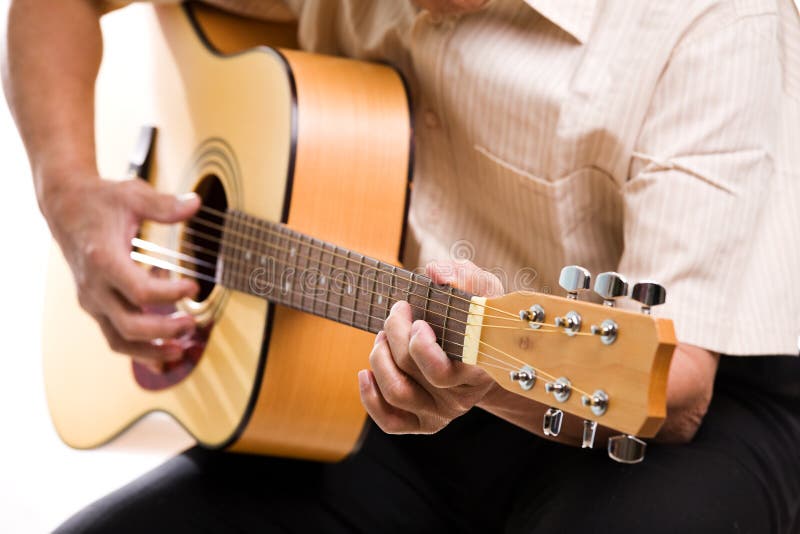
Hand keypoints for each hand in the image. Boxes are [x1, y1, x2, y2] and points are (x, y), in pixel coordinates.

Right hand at [42, 176, 199, 364]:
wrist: (65, 207)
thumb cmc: (101, 201)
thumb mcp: (133, 195)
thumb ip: (164, 205)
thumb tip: (196, 203)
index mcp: (103, 259)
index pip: (140, 291)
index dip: (170, 295)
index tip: (194, 286)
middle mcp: (94, 285)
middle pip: (130, 324)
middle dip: (164, 330)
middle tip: (192, 323)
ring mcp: (92, 299)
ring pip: (119, 339)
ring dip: (151, 351)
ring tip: (181, 349)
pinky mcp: (95, 305)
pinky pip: (115, 337)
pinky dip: (139, 350)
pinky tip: (164, 355)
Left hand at [358, 260, 503, 433]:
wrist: (485, 353)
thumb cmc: (480, 318)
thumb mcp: (482, 291)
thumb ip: (464, 277)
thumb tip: (435, 272)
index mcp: (480, 369)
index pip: (443, 372)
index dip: (421, 347)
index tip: (418, 321)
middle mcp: (461, 397)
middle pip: (412, 370)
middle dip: (394, 333)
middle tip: (398, 311)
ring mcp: (441, 413)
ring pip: (397, 392)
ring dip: (380, 358)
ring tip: (383, 335)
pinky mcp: (423, 423)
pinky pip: (390, 422)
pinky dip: (370, 397)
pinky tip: (366, 372)